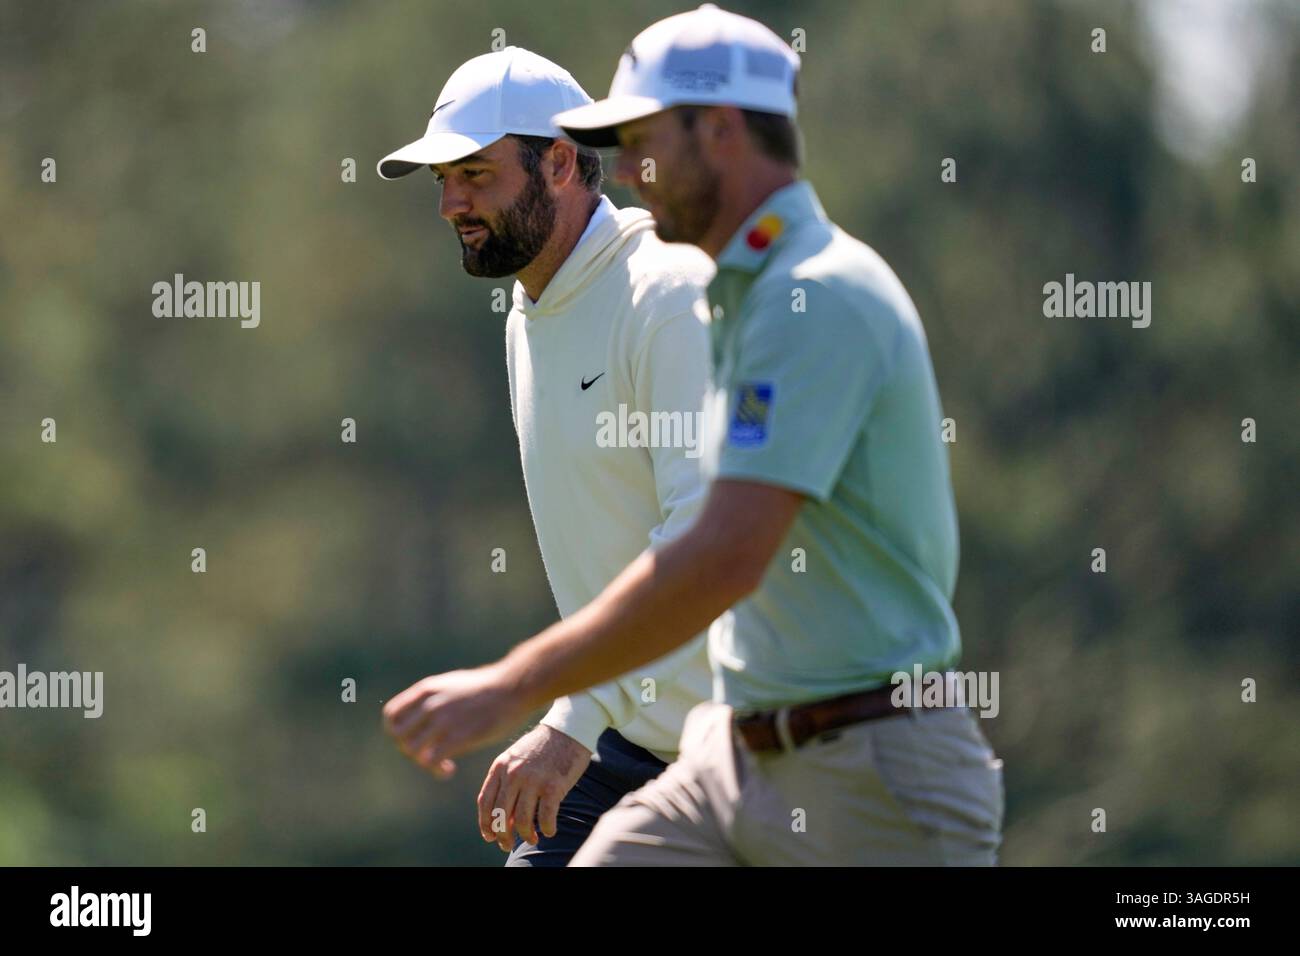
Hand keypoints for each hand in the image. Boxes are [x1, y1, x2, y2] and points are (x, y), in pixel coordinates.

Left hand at [382, 663, 531, 779]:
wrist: (513, 688)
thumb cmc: (488, 688)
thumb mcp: (452, 684)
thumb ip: (434, 698)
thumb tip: (422, 711)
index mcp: (427, 690)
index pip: (391, 716)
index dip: (398, 732)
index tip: (415, 738)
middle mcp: (430, 704)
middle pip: (399, 736)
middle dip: (409, 750)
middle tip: (427, 754)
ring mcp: (443, 720)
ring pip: (412, 750)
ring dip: (423, 763)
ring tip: (442, 765)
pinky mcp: (458, 736)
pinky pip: (431, 760)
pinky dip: (436, 770)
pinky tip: (449, 770)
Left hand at [477, 724, 592, 851]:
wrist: (567, 729)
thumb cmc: (541, 747)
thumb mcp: (515, 758)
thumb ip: (506, 782)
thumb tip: (504, 817)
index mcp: (500, 766)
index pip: (485, 802)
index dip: (485, 824)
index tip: (490, 835)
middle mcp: (514, 774)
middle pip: (501, 815)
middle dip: (503, 835)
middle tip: (508, 844)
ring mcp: (533, 780)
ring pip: (522, 820)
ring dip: (526, 835)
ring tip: (532, 839)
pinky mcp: (553, 786)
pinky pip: (545, 817)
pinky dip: (547, 829)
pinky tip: (549, 830)